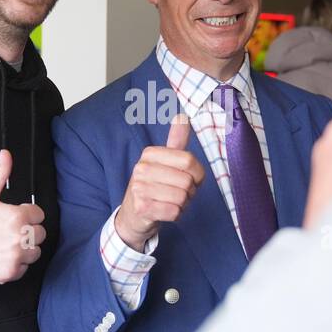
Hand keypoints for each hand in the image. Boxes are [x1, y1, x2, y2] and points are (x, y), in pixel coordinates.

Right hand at [0, 150, 46, 283]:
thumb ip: (0, 175)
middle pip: (39, 234)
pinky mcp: (12, 272)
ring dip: (23, 250)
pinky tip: (1, 257)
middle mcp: (20, 236)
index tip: (12, 219)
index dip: (26, 215)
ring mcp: (16, 255)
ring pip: (35, 252)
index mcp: (17, 216)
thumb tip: (6, 155)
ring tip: (4, 245)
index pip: (38, 215)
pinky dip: (15, 265)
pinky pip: (25, 268)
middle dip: (27, 232)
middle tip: (7, 233)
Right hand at [114, 115, 204, 251]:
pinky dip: (175, 215)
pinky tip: (164, 211)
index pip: (189, 160)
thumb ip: (175, 141)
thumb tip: (183, 116)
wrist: (133, 215)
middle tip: (177, 193)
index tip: (189, 178)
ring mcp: (139, 188)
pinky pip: (174, 212)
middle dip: (189, 192)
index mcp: (149, 154)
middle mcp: (141, 168)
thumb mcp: (164, 162)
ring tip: (169, 202)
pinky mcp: (142, 208)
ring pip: (181, 198)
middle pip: (187, 181)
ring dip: (182, 204)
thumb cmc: (155, 186)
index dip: (197, 174)